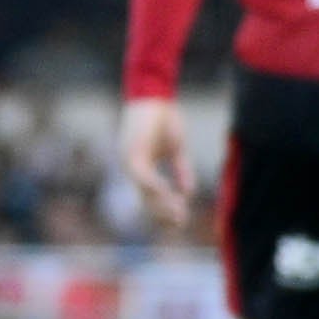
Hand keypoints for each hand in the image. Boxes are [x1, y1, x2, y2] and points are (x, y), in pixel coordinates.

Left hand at [116, 96, 202, 238]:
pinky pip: (145, 177)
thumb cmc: (164, 117)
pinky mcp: (133, 152)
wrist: (154, 93)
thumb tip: (189, 193)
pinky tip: (170, 197)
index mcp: (140, 166)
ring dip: (163, 205)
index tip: (182, 220)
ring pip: (145, 192)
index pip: (150, 196)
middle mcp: (131, 166)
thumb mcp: (177, 149)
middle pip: (146, 200)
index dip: (166, 209)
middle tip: (181, 225)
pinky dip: (157, 188)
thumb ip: (181, 171)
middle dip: (164, 214)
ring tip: (179, 216)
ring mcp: (129, 160)